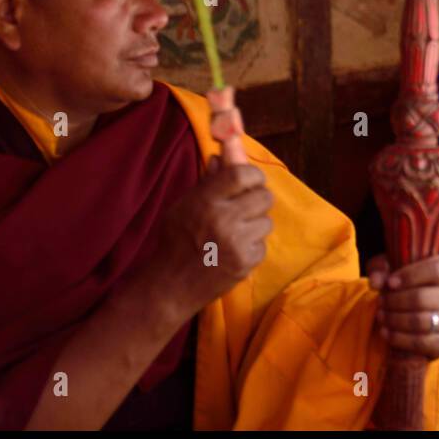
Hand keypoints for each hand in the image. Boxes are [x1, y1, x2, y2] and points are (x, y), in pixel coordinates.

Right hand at [146, 156, 272, 317]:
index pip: (243, 174)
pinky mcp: (246, 262)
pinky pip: (263, 244)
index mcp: (206, 201)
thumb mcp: (184, 205)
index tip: (250, 180)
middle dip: (258, 199)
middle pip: (264, 196)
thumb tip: (224, 153)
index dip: (252, 175)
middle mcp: (223, 219)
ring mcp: (237, 242)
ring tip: (235, 232)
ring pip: (267, 221)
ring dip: (255, 225)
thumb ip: (208, 181)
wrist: (171, 284)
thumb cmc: (176, 239)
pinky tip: (234, 250)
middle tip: (245, 207)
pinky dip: (252, 247)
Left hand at [368, 254, 438, 358]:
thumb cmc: (408, 286)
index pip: (435, 270)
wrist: (424, 314)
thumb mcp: (394, 271)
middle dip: (395, 301)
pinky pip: (421, 342)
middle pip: (422, 298)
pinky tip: (385, 332)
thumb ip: (381, 269)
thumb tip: (375, 282)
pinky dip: (398, 338)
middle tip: (380, 302)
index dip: (410, 276)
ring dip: (394, 319)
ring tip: (381, 316)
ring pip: (420, 321)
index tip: (389, 283)